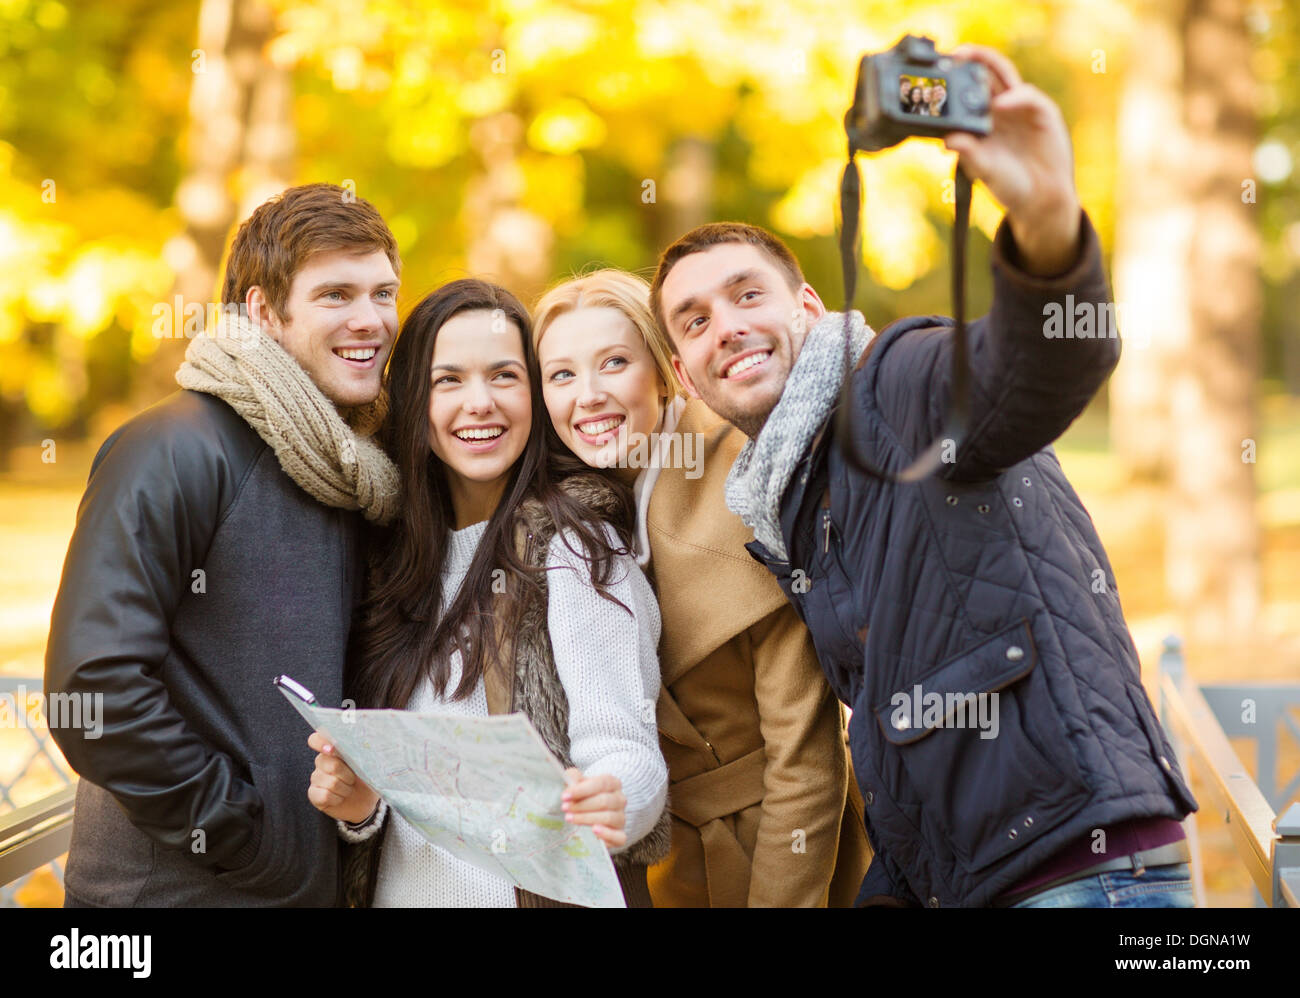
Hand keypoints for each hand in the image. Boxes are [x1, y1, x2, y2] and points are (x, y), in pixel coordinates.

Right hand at [307, 730, 379, 824]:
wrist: (364, 801)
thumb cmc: (365, 778)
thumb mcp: (367, 764)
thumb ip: (360, 753)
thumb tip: (362, 747)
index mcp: (333, 749)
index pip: (316, 739)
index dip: (320, 742)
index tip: (332, 749)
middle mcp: (321, 761)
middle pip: (331, 764)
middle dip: (348, 775)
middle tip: (353, 779)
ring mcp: (316, 777)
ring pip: (331, 782)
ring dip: (345, 789)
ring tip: (349, 789)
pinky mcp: (313, 793)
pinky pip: (325, 795)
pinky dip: (337, 799)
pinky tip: (340, 798)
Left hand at [561, 768, 626, 849]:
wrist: (596, 812)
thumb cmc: (586, 796)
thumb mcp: (580, 784)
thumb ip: (574, 778)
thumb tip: (570, 778)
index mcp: (612, 783)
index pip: (601, 783)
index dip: (582, 790)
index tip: (565, 796)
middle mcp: (620, 799)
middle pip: (604, 801)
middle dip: (582, 805)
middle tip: (565, 808)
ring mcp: (621, 817)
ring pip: (608, 818)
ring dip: (587, 818)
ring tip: (570, 818)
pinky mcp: (620, 835)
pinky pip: (619, 836)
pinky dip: (607, 834)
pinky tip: (594, 831)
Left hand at [941, 44, 1081, 275]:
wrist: (1039, 200)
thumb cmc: (1009, 184)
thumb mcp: (983, 170)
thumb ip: (968, 154)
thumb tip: (946, 140)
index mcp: (982, 119)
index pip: (967, 89)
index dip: (954, 79)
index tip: (935, 74)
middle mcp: (1000, 108)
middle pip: (985, 73)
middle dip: (970, 59)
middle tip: (951, 55)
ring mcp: (1021, 108)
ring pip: (1006, 75)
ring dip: (989, 64)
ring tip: (970, 60)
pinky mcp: (1043, 113)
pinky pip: (1027, 97)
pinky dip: (1014, 97)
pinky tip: (1000, 104)